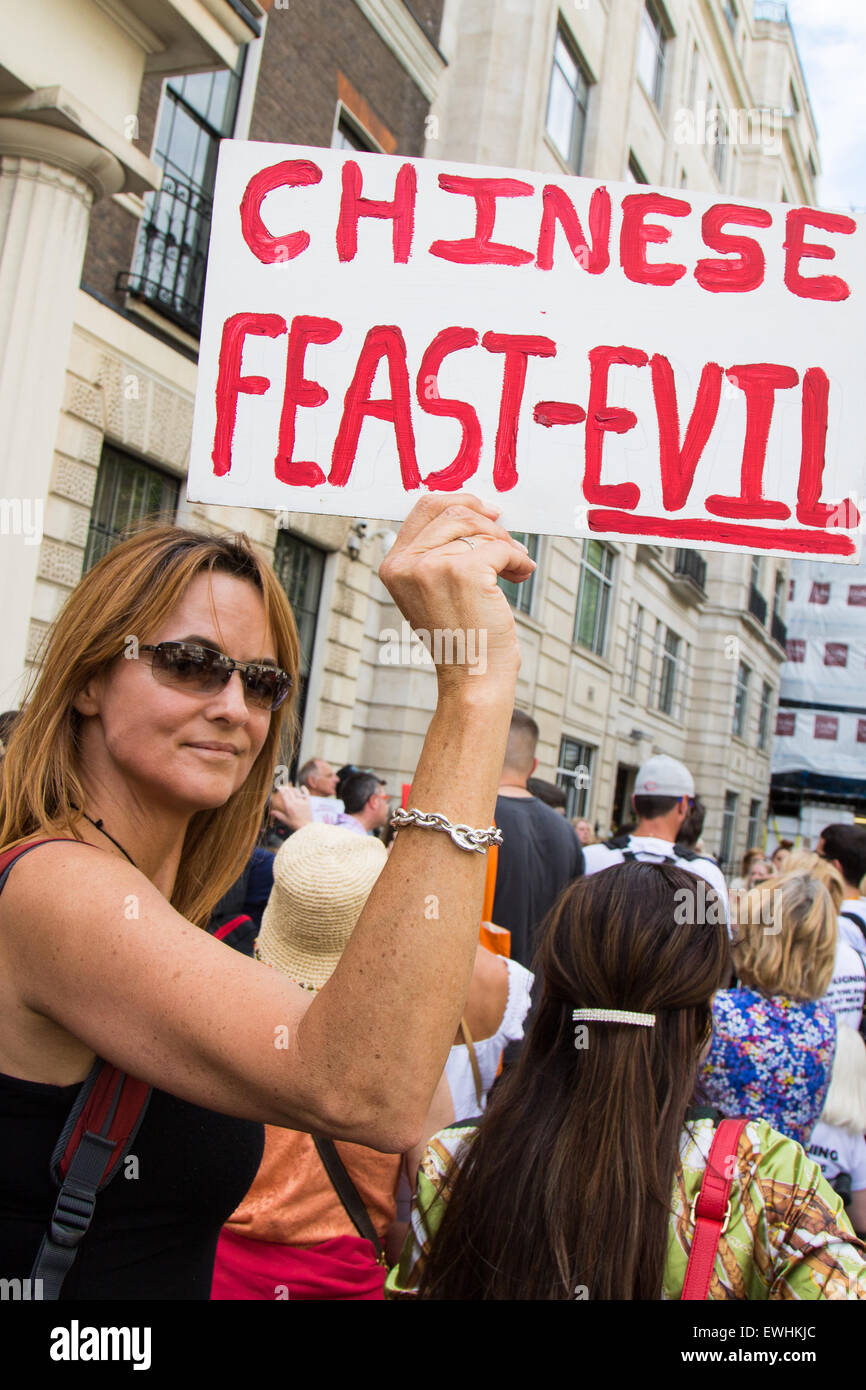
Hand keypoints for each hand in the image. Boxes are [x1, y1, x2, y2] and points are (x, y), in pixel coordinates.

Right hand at [270, 784, 311, 830]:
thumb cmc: (296, 824)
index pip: (284, 795)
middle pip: (289, 791)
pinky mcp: (308, 802)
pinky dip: (304, 789)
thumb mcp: (285, 820)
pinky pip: (306, 793)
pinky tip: (302, 787)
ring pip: (297, 791)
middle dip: (286, 788)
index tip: (279, 787)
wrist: (307, 827)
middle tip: (283, 787)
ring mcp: (302, 801)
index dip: (281, 790)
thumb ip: (278, 815)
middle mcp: (295, 802)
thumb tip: (271, 812)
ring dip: (293, 789)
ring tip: (290, 789)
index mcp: (289, 806)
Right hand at [378, 494, 534, 689]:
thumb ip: (439, 552)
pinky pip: (501, 548)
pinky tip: (521, 576)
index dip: (461, 502)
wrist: (472, 679)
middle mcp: (406, 563)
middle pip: (454, 512)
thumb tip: (476, 511)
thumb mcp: (433, 590)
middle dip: (489, 524)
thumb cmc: (461, 637)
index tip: (489, 512)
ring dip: (506, 544)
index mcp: (394, 565)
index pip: (425, 508)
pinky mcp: (463, 571)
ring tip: (516, 565)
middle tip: (508, 544)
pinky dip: (517, 560)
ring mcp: (432, 566)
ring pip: (479, 527)